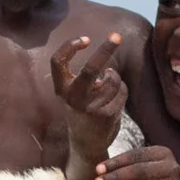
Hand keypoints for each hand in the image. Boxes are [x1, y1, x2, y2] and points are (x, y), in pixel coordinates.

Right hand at [50, 32, 126, 161]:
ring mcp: (90, 108)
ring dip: (115, 77)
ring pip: (112, 78)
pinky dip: (122, 90)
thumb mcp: (74, 92)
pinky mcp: (106, 115)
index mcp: (61, 89)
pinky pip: (122, 91)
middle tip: (117, 35)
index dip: (70, 46)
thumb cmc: (82, 110)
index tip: (86, 39)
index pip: (58, 61)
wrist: (87, 144)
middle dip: (105, 49)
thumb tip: (106, 58)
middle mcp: (73, 98)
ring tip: (110, 84)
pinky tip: (115, 99)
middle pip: (90, 68)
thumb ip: (84, 75)